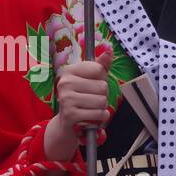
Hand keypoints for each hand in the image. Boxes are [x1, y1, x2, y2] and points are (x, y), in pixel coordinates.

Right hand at [43, 44, 112, 160]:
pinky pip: (99, 114)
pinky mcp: (71, 114)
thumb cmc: (81, 100)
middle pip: (103, 86)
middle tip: (91, 101)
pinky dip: (100, 119)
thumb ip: (101, 66)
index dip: (101, 79)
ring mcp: (66, 98)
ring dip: (101, 108)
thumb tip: (109, 50)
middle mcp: (65, 82)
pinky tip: (91, 118)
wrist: (67, 125)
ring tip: (90, 110)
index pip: (99, 69)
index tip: (91, 86)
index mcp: (69, 71)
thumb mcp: (90, 81)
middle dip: (102, 96)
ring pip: (102, 100)